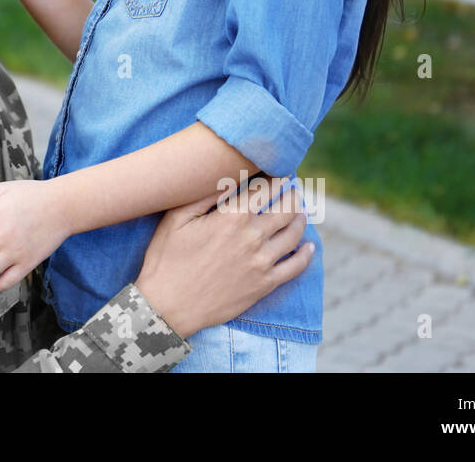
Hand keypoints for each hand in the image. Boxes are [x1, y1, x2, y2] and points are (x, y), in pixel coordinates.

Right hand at [135, 175, 313, 338]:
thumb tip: (226, 176)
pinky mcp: (265, 285)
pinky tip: (308, 246)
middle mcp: (253, 237)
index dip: (274, 176)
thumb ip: (203, 194)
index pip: (264, 188)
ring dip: (300, 217)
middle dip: (292, 193)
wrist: (168, 306)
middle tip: (292, 186)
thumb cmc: (166, 259)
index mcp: (232, 217)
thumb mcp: (175, 219)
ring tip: (299, 210)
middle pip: (286, 208)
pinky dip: (306, 254)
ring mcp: (262, 263)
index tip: (277, 169)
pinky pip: (296, 267)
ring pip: (294, 233)